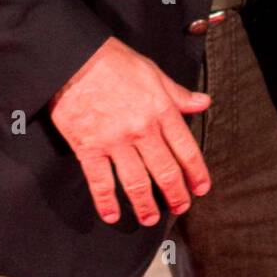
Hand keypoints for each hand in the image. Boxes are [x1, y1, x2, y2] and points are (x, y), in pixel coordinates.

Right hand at [47, 37, 211, 225]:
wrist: (74, 58)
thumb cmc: (113, 61)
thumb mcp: (152, 71)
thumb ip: (177, 94)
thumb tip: (202, 103)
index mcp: (160, 110)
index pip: (185, 149)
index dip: (196, 172)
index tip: (200, 187)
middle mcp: (141, 129)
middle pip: (165, 171)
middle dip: (176, 195)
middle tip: (180, 207)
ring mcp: (115, 141)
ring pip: (136, 183)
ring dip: (146, 206)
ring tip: (150, 218)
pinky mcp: (89, 148)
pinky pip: (100, 182)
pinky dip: (106, 202)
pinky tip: (112, 215)